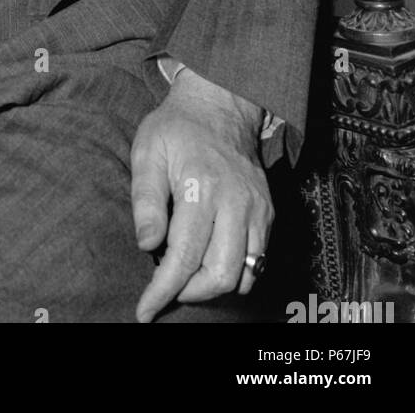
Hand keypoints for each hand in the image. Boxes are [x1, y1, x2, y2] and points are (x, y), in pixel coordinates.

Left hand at [130, 67, 272, 322]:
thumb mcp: (147, 152)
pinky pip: (258, 261)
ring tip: (187, 271)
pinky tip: (210, 258)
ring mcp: (257, 209)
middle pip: (220, 274)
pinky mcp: (268, 212)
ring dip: (213, 285)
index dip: (163, 290)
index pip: (184, 256)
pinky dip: (235, 272)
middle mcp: (236, 202)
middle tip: (166, 285)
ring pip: (244, 275)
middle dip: (190, 292)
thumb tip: (147, 245)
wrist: (221, 104)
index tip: (146, 310)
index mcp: (201, 187)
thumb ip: (146, 200)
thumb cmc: (177, 128)